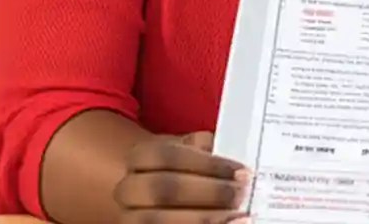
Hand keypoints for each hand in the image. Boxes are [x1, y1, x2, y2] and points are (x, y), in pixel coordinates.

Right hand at [113, 131, 251, 222]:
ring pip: (158, 221)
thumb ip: (206, 151)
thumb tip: (230, 159)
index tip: (241, 171)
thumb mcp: (191, 154)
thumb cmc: (183, 171)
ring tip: (239, 218)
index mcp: (139, 158)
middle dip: (208, 192)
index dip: (207, 164)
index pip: (168, 155)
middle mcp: (127, 189)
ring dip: (203, 219)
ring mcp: (129, 218)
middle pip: (163, 189)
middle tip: (241, 194)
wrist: (158, 199)